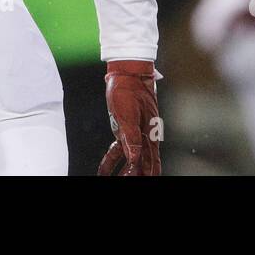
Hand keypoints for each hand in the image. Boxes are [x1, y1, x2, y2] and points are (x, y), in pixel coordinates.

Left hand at [98, 60, 161, 175]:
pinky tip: (103, 171)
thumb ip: (131, 136)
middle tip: (127, 181)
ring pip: (131, 158)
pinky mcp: (124, 129)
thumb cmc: (128, 90)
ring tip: (117, 180)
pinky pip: (119, 149)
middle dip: (137, 174)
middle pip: (142, 163)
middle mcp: (144, 135)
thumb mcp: (128, 114)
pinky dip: (111, 161)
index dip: (146, 173)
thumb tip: (135, 158)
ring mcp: (134, 133)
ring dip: (125, 171)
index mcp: (149, 133)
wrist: (127, 73)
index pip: (150, 161)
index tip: (140, 180)